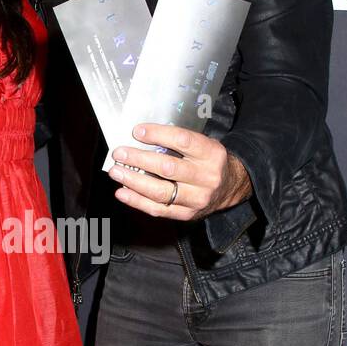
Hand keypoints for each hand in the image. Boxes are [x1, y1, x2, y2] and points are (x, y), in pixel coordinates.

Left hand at [106, 123, 251, 219]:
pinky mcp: (187, 214)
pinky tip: (122, 192)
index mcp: (211, 154)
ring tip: (116, 172)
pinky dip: (137, 201)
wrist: (230, 187)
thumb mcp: (203, 145)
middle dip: (139, 159)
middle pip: (168, 168)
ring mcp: (197, 199)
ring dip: (134, 181)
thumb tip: (140, 137)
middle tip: (120, 153)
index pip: (183, 141)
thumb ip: (177, 142)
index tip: (137, 131)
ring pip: (160, 191)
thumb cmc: (208, 161)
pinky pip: (158, 209)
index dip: (158, 135)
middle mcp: (206, 177)